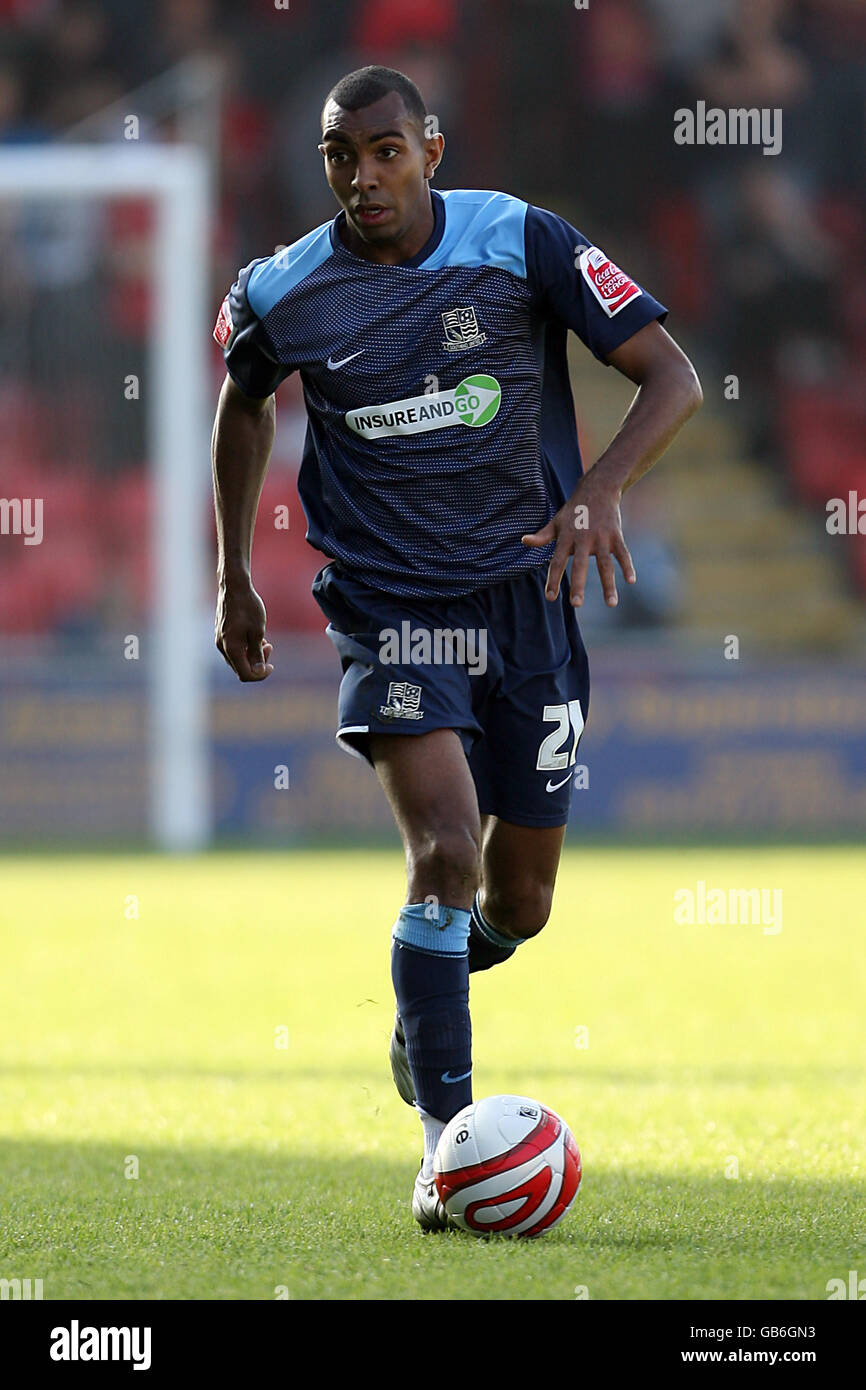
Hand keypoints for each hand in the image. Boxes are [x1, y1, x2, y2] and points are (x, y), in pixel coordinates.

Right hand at [215, 578, 273, 679]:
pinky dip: (245, 647)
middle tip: (269, 647)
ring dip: (252, 655)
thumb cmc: (248, 607)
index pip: (245, 674)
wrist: (234, 586)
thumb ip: (257, 653)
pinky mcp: (220, 633)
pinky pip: (233, 648)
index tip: (272, 665)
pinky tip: (256, 637)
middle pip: (240, 667)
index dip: (260, 675)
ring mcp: (219, 640)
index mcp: (231, 649)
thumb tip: (258, 671)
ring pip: (237, 658)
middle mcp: (222, 647)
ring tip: (265, 641)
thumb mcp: (258, 631)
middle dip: (257, 663)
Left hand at [521, 471, 635, 606]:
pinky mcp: (616, 535)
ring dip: (609, 584)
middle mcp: (583, 539)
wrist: (598, 488)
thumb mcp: (556, 522)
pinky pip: (623, 553)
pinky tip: (631, 581)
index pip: (557, 562)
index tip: (550, 597)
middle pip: (580, 565)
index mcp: (566, 538)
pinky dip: (628, 566)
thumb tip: (524, 541)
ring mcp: (601, 537)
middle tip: (576, 604)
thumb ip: (542, 536)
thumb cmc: (574, 510)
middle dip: (578, 585)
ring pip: (605, 564)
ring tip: (611, 604)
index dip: (553, 579)